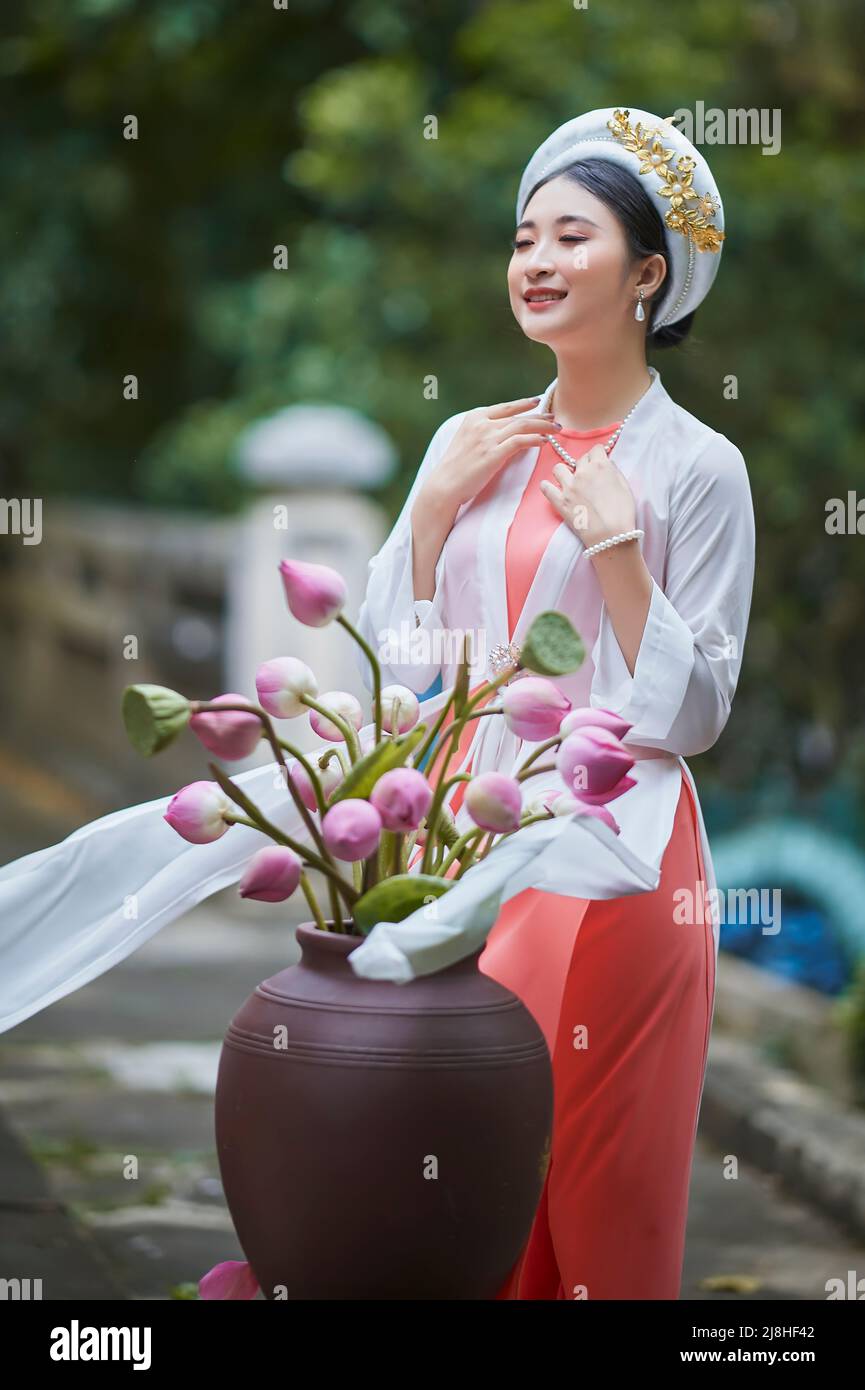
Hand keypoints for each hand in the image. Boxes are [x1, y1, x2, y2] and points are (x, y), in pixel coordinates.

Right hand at [421, 396, 561, 511]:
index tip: (538, 403)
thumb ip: (482, 433)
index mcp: (474, 418)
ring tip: (556, 429)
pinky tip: (544, 442)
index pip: (505, 407)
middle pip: (518, 416)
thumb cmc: (455, 468)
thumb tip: (502, 433)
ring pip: (523, 426)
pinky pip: (520, 441)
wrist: (444, 485)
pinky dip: (534, 440)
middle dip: (539, 417)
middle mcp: (482, 424)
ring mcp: (488, 438)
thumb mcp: (466, 442)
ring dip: (543, 426)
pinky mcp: (493, 453)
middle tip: (554, 418)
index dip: (523, 404)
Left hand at [539, 444, 636, 548]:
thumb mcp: (625, 486)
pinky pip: (546, 487)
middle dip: (584, 465)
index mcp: (601, 466)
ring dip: (564, 472)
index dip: (598, 455)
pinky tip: (551, 488)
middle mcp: (583, 472)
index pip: (595, 449)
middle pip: (580, 459)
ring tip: (569, 481)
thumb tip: (606, 464)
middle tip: (589, 477)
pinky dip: (547, 487)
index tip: (598, 461)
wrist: (611, 535)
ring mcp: (569, 486)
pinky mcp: (560, 501)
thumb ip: (613, 471)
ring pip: (558, 468)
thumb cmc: (622, 512)